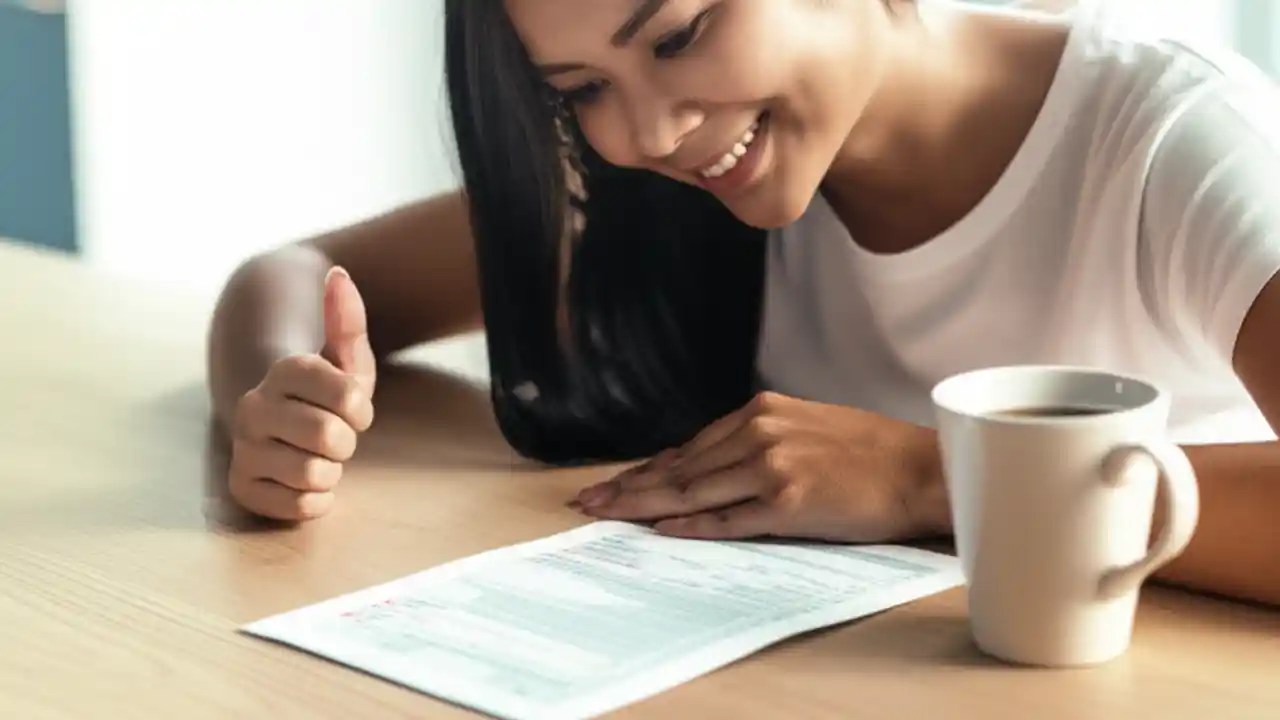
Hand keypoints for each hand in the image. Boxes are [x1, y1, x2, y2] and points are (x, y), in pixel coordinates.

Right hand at [227, 267, 376, 519]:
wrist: (281, 424)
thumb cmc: (325, 391)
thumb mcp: (345, 357)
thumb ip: (346, 318)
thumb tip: (337, 275)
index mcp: (284, 370)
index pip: (348, 397)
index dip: (361, 409)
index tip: (351, 408)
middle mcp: (255, 405)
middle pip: (332, 438)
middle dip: (346, 441)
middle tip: (333, 434)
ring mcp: (244, 447)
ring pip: (315, 474)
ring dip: (331, 470)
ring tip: (316, 455)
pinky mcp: (242, 486)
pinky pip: (301, 506)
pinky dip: (315, 498)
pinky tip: (302, 479)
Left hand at [572, 392, 948, 541]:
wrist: (921, 469)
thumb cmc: (869, 452)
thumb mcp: (806, 428)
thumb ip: (756, 441)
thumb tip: (707, 465)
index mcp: (762, 411)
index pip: (690, 446)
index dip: (647, 467)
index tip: (613, 481)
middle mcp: (761, 433)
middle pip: (680, 468)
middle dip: (629, 486)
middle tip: (588, 502)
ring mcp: (773, 467)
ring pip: (693, 491)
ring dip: (643, 505)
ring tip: (607, 516)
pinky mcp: (789, 502)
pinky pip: (728, 518)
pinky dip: (692, 526)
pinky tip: (661, 531)